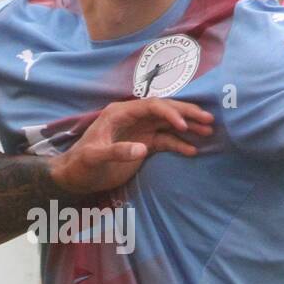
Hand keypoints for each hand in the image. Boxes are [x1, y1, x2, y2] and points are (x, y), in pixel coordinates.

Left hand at [50, 98, 213, 195]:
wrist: (75, 177)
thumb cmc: (80, 164)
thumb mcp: (94, 158)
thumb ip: (116, 151)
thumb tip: (142, 149)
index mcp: (120, 112)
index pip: (151, 106)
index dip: (169, 112)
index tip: (183, 124)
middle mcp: (133, 117)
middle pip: (165, 110)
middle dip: (187, 114)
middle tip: (209, 120)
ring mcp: (139, 131)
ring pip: (168, 124)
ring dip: (188, 127)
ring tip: (208, 131)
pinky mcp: (143, 146)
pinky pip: (165, 141)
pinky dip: (179, 144)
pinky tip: (192, 151)